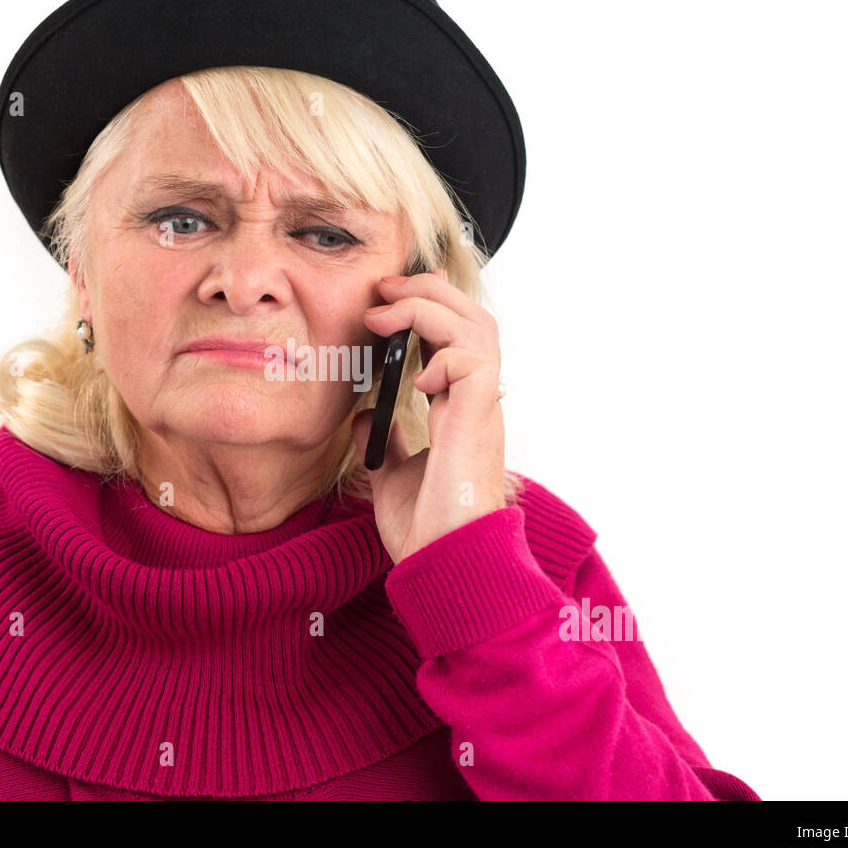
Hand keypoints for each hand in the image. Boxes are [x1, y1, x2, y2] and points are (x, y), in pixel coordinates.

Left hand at [351, 267, 506, 563]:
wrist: (442, 560)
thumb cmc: (426, 526)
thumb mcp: (393, 472)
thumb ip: (386, 439)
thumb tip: (366, 414)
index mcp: (459, 408)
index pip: (456, 338)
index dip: (427, 309)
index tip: (385, 302)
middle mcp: (475, 401)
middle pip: (473, 318)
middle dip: (429, 291)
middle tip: (386, 288)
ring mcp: (480, 407)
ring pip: (477, 327)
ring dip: (430, 307)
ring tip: (388, 312)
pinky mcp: (477, 417)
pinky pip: (472, 360)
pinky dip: (442, 352)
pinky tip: (414, 375)